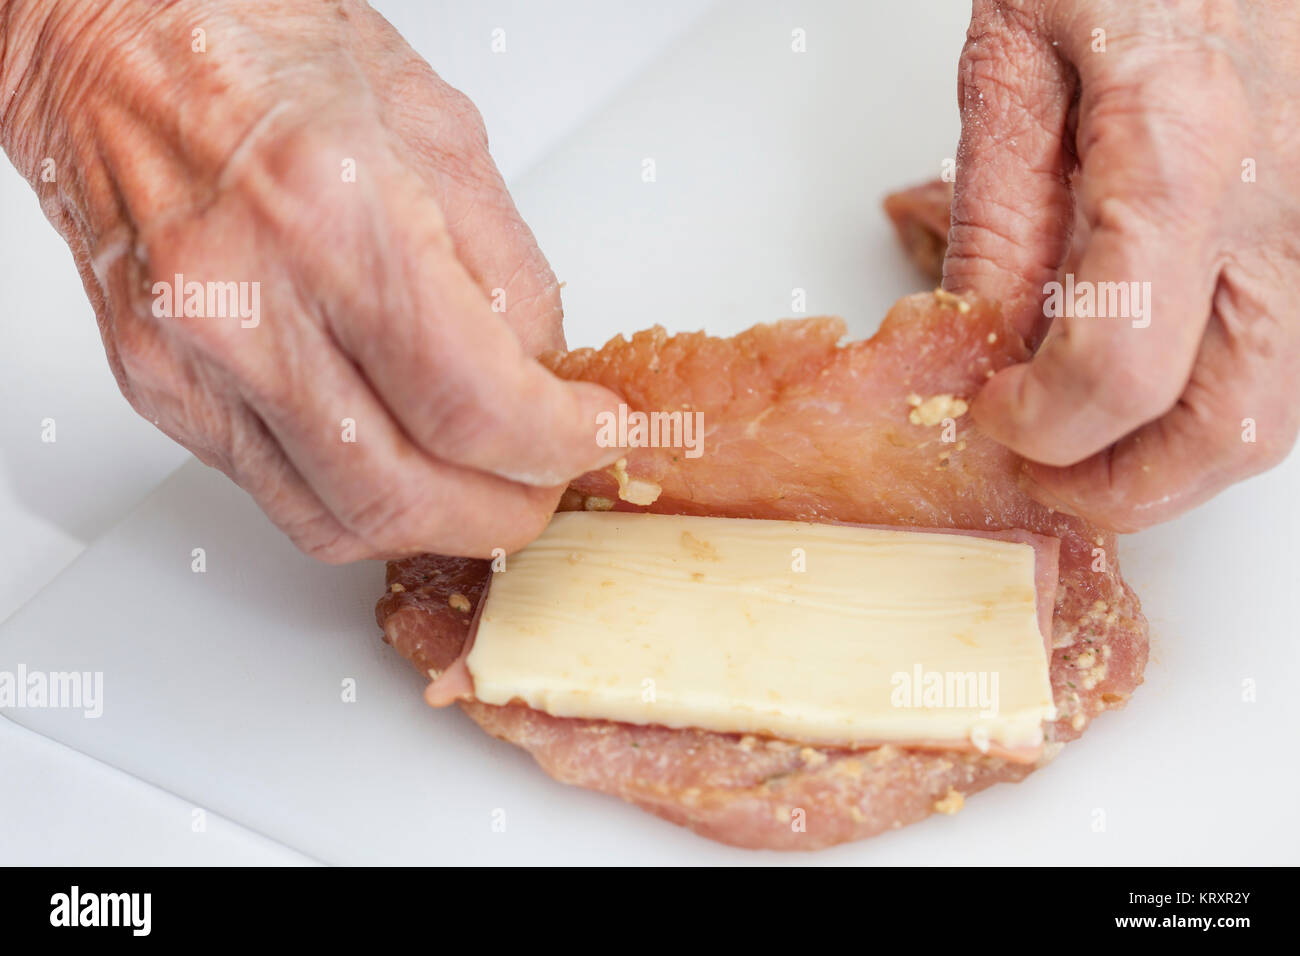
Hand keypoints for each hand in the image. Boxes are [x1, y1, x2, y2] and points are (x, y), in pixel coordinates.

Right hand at [0, 0, 618, 560]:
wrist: (112, 44)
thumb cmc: (260, 51)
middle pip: (404, 493)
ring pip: (337, 521)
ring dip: (436, 527)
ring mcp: (192, 358)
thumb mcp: (438, 128)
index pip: (473, 404)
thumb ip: (508, 268)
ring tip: (484, 487)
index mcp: (336, 217)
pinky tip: (402, 463)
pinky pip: (276, 495)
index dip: (558, 445)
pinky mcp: (157, 389)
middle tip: (548, 482)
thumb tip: (548, 375)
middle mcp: (249, 302)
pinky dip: (360, 502)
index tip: (598, 437)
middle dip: (505, 513)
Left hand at [944, 0, 1299, 530]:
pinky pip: (1292, 360)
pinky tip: (1158, 373)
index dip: (1044, 422)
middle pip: (1230, 426)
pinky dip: (1220, 399)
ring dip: (1177, 457)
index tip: (992, 412)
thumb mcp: (1017, 57)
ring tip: (1092, 431)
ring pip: (1278, 411)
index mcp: (1177, 145)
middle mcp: (1282, 202)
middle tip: (1045, 470)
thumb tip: (976, 337)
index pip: (1117, 363)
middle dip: (1123, 486)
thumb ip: (998, 209)